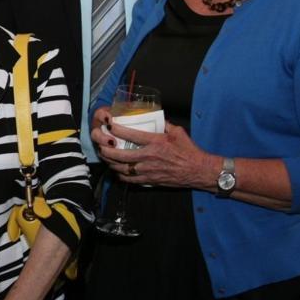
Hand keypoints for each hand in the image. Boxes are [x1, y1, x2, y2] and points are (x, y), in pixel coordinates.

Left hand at [96, 119, 215, 190]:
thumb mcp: (178, 132)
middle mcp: (149, 157)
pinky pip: (130, 180)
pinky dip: (121, 175)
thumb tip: (155, 118)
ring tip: (106, 157)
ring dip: (111, 163)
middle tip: (102, 144)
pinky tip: (117, 171)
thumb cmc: (189, 150)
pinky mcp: (150, 180)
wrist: (198, 170)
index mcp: (155, 142)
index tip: (110, 125)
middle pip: (121, 155)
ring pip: (122, 168)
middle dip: (107, 150)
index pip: (131, 135)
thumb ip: (164, 125)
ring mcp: (148, 170)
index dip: (117, 130)